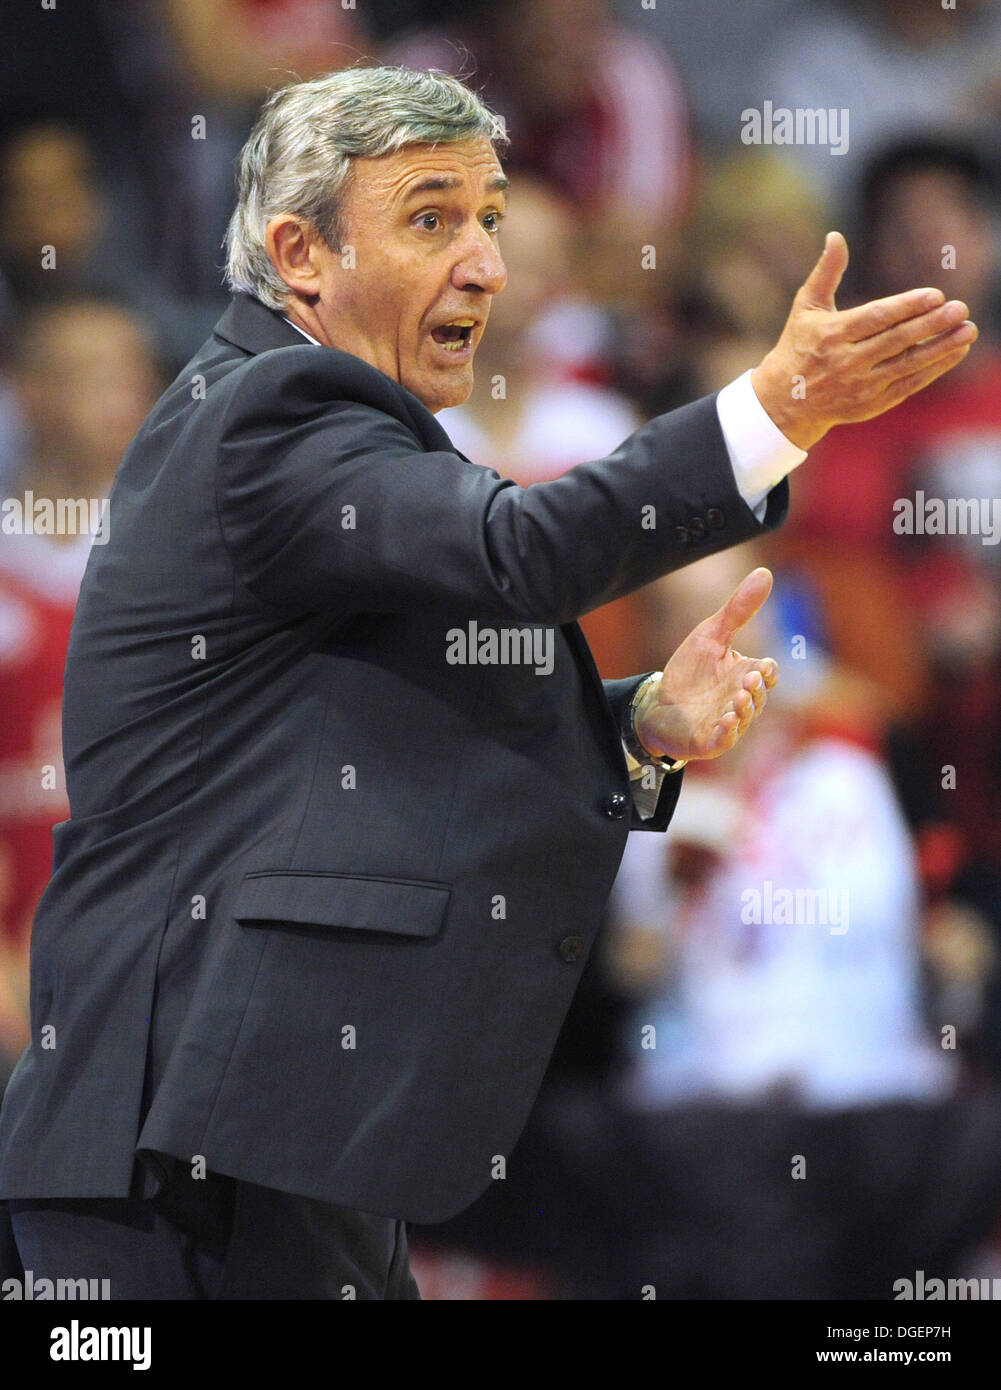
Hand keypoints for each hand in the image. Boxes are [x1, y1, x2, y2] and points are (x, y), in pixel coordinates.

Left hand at [635, 567, 776, 762]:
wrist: (658, 703)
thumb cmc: (690, 671)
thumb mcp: (711, 635)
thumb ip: (738, 609)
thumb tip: (765, 572)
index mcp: (745, 674)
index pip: (768, 673)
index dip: (768, 671)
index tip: (762, 667)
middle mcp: (742, 700)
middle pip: (759, 696)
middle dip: (756, 690)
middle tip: (748, 681)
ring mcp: (729, 722)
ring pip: (745, 719)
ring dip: (744, 710)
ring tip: (737, 700)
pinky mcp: (711, 741)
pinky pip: (725, 740)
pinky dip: (728, 733)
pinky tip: (725, 722)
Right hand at [751, 231, 977, 449]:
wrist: (785, 402)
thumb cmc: (798, 345)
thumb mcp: (806, 307)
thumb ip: (826, 272)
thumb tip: (835, 236)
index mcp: (832, 335)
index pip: (876, 319)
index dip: (907, 307)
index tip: (936, 295)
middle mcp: (847, 362)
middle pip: (896, 341)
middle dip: (931, 325)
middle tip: (961, 309)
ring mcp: (860, 386)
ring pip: (907, 364)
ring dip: (941, 348)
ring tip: (968, 331)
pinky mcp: (871, 404)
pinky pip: (908, 385)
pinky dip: (933, 369)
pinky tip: (955, 352)